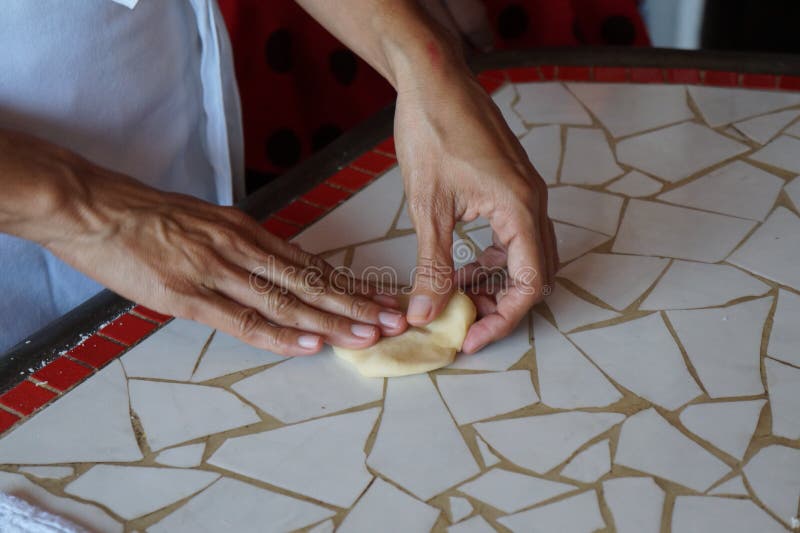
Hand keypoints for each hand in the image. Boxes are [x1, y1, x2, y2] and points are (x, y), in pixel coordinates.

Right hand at [4, 132, 406, 355]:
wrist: (91, 205)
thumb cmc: (144, 214)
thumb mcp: (202, 223)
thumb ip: (237, 247)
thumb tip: (267, 270)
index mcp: (245, 230)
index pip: (308, 264)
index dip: (347, 284)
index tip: (379, 297)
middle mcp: (241, 248)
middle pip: (309, 282)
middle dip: (355, 304)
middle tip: (393, 319)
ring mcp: (216, 271)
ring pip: (286, 301)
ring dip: (331, 321)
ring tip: (369, 334)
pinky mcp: (187, 294)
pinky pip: (241, 319)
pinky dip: (279, 334)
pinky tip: (309, 343)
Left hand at [394, 62, 557, 352]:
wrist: (435, 80)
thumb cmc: (433, 132)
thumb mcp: (429, 208)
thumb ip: (432, 266)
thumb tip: (425, 314)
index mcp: (521, 209)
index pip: (530, 284)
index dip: (502, 319)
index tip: (469, 338)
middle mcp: (533, 202)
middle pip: (536, 274)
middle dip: (503, 304)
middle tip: (464, 322)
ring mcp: (526, 192)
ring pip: (528, 256)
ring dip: (499, 282)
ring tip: (460, 298)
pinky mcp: (513, 186)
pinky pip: (516, 235)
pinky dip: (495, 259)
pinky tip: (464, 265)